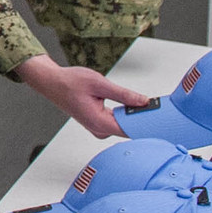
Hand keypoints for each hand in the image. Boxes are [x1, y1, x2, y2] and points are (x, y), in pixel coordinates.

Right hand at [14, 54, 150, 140]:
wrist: (52, 82)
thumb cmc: (70, 82)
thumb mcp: (100, 83)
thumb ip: (123, 94)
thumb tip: (143, 101)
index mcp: (99, 122)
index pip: (129, 130)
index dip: (146, 124)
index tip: (159, 118)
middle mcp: (98, 129)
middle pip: (127, 129)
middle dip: (142, 119)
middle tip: (157, 108)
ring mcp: (97, 127)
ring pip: (122, 126)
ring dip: (133, 116)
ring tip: (146, 106)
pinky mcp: (97, 123)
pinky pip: (116, 122)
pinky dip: (125, 115)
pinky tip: (133, 107)